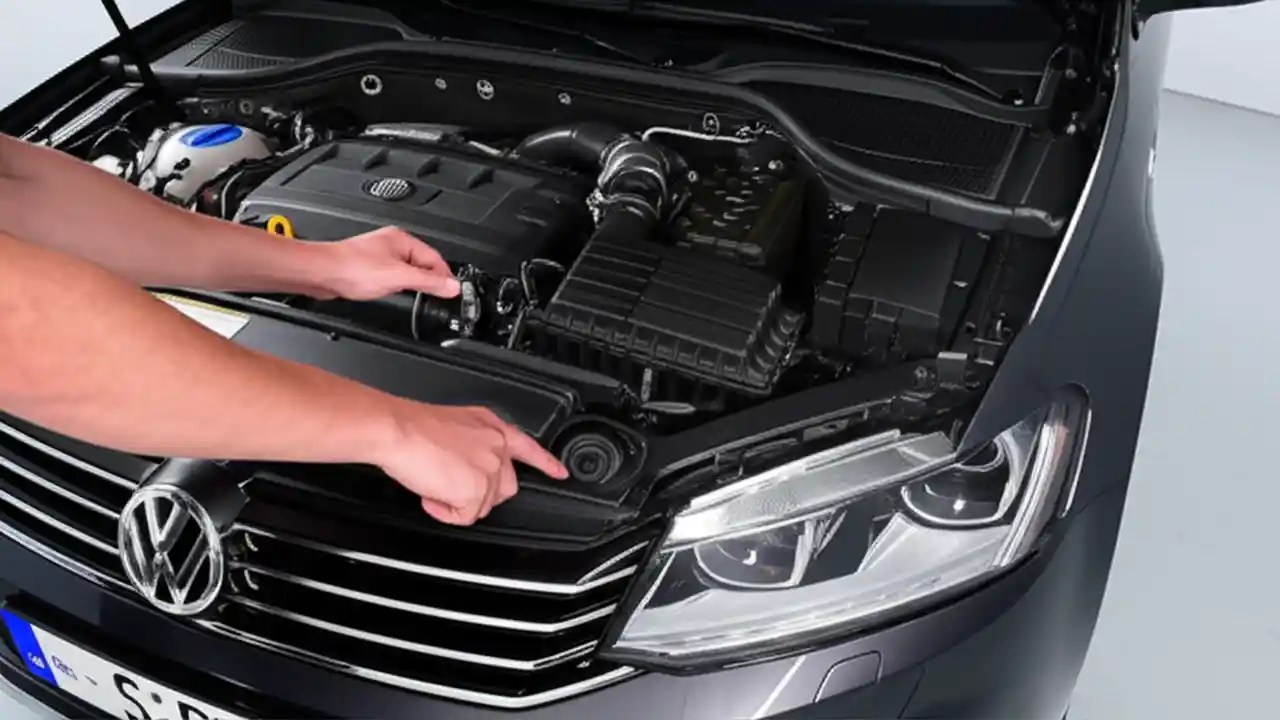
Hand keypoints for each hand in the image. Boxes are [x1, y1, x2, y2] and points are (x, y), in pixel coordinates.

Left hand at [313, 227, 459, 300]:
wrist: (322, 273)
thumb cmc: (352, 268)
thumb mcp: (398, 277)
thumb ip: (428, 282)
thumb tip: (452, 285)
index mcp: (402, 240)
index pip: (434, 257)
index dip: (444, 275)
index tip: (451, 290)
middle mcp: (391, 244)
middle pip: (422, 263)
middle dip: (429, 279)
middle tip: (436, 296)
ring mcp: (379, 255)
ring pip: (407, 270)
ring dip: (413, 282)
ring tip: (414, 294)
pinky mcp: (369, 267)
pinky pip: (392, 275)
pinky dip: (397, 284)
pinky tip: (394, 291)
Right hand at [376, 402, 568, 524]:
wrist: (400, 431)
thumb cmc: (415, 428)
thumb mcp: (456, 424)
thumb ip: (474, 442)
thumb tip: (467, 463)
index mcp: (492, 427)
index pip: (528, 447)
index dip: (545, 463)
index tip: (559, 472)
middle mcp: (497, 446)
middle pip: (504, 487)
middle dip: (480, 492)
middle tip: (451, 484)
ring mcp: (490, 469)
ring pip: (483, 504)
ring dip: (458, 501)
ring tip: (434, 484)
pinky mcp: (477, 490)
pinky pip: (465, 517)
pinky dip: (446, 513)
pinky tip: (432, 496)